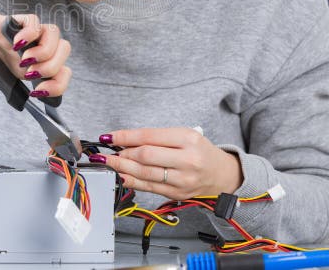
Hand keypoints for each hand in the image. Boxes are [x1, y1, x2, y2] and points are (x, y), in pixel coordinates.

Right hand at [0, 0, 71, 96]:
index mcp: (27, 68)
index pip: (58, 76)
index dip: (57, 86)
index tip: (37, 92)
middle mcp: (31, 50)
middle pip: (63, 55)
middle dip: (52, 69)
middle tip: (29, 74)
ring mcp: (26, 35)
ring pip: (56, 37)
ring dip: (45, 52)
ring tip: (23, 60)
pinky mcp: (17, 20)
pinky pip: (35, 23)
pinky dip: (29, 34)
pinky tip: (15, 43)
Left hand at [88, 127, 243, 199]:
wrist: (221, 174)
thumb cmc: (198, 150)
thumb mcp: (182, 135)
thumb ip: (155, 137)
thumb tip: (123, 140)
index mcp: (188, 139)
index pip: (149, 137)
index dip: (124, 137)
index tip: (108, 137)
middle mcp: (187, 160)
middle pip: (145, 156)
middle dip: (121, 154)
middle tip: (107, 152)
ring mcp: (182, 179)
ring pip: (144, 173)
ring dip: (121, 168)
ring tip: (108, 163)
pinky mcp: (177, 193)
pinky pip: (148, 187)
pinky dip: (131, 181)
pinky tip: (120, 176)